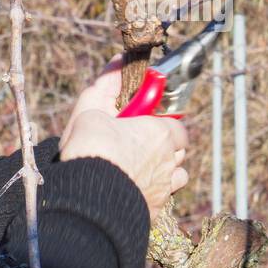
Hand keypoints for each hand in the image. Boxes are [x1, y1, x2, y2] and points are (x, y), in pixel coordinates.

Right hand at [58, 57, 188, 216]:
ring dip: (164, 170)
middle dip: (164, 146)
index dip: (158, 121)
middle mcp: (169, 159)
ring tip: (139, 169)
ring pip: (176, 175)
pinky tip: (137, 190)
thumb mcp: (92, 110)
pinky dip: (154, 193)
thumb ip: (107, 86)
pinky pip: (162, 198)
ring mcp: (164, 187)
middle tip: (136, 144)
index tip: (141, 121)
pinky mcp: (155, 209)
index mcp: (161, 132)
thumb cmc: (92, 149)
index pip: (174, 123)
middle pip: (178, 149)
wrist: (89, 196)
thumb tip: (120, 58)